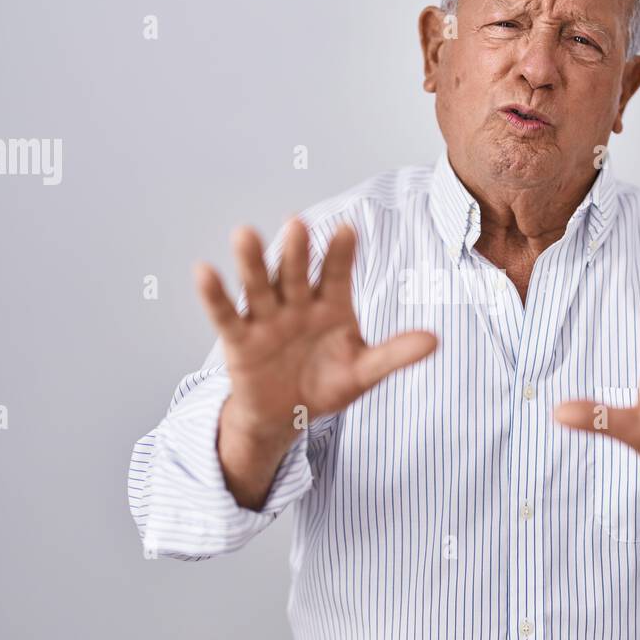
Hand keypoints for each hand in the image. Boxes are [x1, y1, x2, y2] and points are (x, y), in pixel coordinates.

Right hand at [194, 218, 437, 503]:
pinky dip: (215, 294)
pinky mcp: (238, 339)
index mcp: (331, 304)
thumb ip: (394, 354)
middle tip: (297, 224)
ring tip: (245, 233)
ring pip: (259, 285)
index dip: (340, 254)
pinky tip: (204, 271)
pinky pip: (225, 314)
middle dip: (296, 251)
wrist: (288, 416)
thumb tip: (434, 340)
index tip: (347, 229)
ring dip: (252, 261)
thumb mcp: (363, 372)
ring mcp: (266, 318)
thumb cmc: (327, 385)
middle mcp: (297, 303)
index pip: (336, 273)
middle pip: (295, 272)